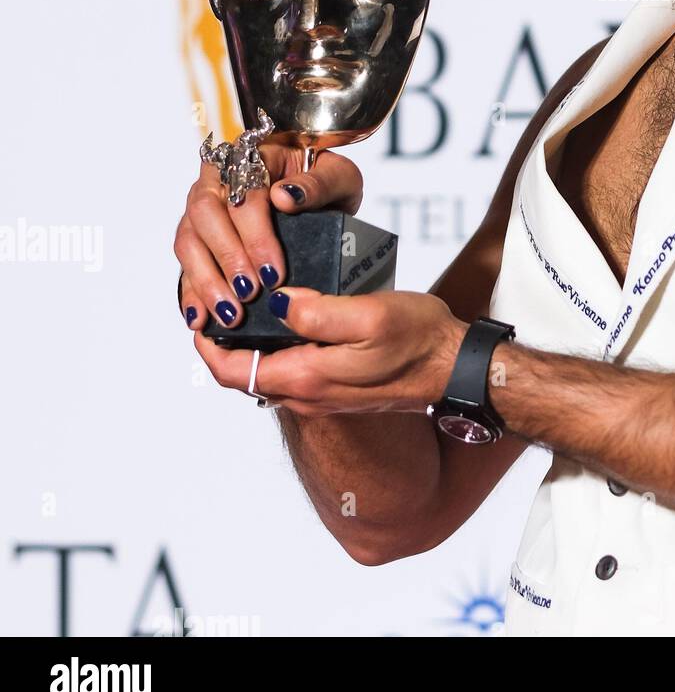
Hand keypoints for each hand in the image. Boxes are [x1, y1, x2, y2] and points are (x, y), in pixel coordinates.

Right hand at [173, 142, 362, 331]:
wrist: (317, 190)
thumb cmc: (326, 181)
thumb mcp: (339, 177)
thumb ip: (318, 184)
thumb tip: (284, 197)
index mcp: (253, 156)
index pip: (245, 192)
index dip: (256, 234)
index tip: (275, 271)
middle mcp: (219, 178)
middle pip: (205, 214)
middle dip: (227, 258)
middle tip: (249, 294)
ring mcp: (203, 207)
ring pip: (189, 239)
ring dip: (206, 279)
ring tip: (230, 313)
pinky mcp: (198, 235)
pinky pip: (185, 262)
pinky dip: (190, 291)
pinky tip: (200, 317)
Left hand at [194, 288, 468, 416]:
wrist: (456, 369)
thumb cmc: (420, 340)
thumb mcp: (369, 315)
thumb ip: (317, 311)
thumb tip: (275, 302)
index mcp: (307, 378)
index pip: (232, 371)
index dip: (207, 343)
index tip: (200, 310)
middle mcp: (308, 394)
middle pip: (243, 373)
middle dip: (224, 339)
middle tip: (221, 296)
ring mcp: (323, 394)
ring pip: (266, 371)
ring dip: (251, 343)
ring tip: (249, 300)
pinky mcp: (338, 388)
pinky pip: (291, 370)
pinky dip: (277, 347)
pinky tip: (290, 316)